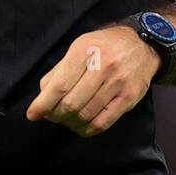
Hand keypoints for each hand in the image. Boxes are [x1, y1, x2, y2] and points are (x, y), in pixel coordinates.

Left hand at [26, 26, 160, 136]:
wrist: (142, 44)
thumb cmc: (104, 46)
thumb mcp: (79, 47)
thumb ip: (59, 71)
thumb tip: (42, 97)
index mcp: (85, 50)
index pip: (60, 85)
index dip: (43, 104)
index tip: (32, 114)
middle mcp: (103, 65)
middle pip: (72, 103)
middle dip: (56, 115)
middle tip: (52, 115)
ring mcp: (118, 82)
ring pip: (86, 115)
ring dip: (70, 123)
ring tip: (67, 119)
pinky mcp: (129, 97)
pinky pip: (103, 122)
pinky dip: (87, 129)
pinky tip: (81, 126)